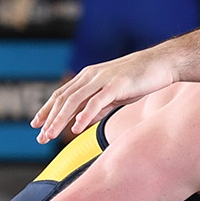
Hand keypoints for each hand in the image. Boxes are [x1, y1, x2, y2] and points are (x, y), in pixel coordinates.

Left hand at [32, 49, 178, 143]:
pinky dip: (84, 115)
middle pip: (64, 99)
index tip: (36, 125)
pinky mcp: (116, 84)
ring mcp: (103, 79)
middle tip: (40, 137)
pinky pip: (96, 101)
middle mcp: (91, 76)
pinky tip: (76, 128)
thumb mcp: (114, 95)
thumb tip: (82, 121)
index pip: (62, 95)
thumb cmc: (140, 79)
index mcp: (89, 77)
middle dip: (49, 119)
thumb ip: (98, 106)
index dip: (47, 110)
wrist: (163, 63)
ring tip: (51, 135)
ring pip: (74, 101)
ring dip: (60, 119)